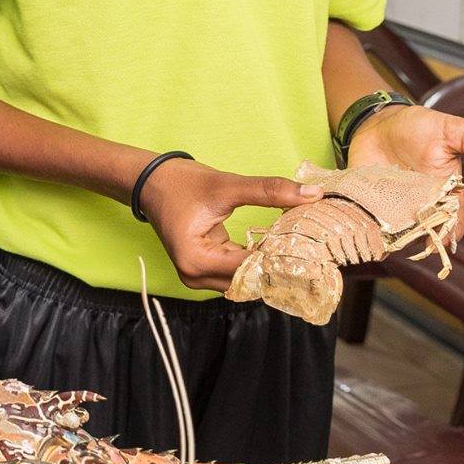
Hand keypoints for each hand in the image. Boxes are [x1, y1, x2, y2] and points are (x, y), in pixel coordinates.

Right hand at [139, 158, 320, 289]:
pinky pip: (237, 273)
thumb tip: (312, 194)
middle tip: (310, 247)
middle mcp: (195, 276)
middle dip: (277, 265)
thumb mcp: (227, 185)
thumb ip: (270, 191)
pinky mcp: (203, 270)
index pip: (249, 269)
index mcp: (196, 260)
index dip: (281, 259)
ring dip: (267, 265)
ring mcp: (198, 276)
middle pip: (248, 281)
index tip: (312, 248)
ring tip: (295, 246)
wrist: (151, 182)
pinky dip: (254, 261)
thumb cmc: (181, 183)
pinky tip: (274, 246)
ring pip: (245, 281)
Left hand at [347, 104, 463, 243]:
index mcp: (444, 192)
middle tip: (420, 245)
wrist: (380, 119)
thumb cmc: (422, 126)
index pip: (451, 221)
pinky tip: (368, 235)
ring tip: (394, 241)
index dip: (449, 232)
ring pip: (398, 232)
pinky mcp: (368, 202)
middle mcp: (421, 203)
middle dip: (423, 240)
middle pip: (425, 232)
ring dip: (396, 237)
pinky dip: (368, 228)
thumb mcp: (458, 132)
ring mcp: (394, 204)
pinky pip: (370, 221)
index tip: (445, 238)